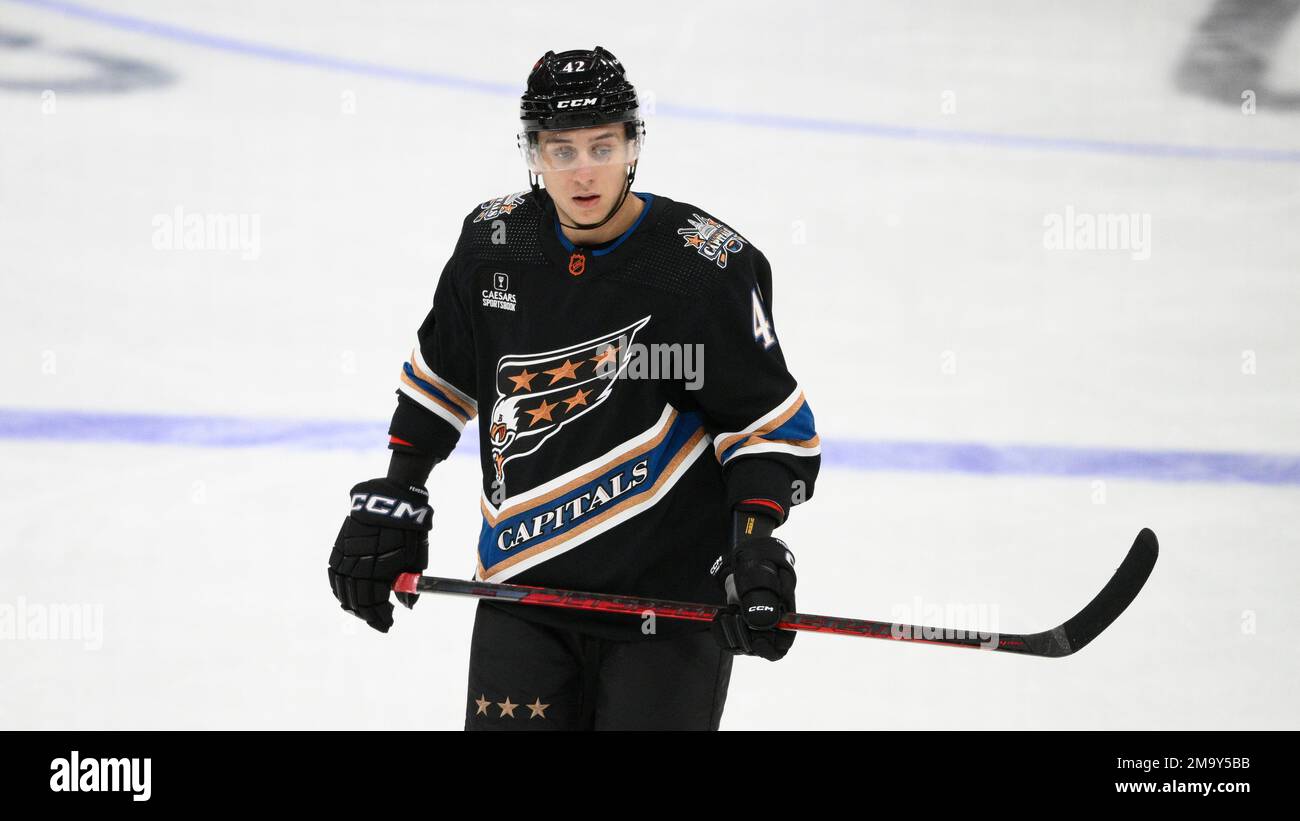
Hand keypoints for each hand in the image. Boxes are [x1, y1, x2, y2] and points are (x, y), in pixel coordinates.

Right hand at [328, 478, 431, 632]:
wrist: (390, 501)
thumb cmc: (408, 531)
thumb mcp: (416, 559)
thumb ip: (410, 586)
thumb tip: (408, 606)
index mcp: (377, 573)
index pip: (374, 606)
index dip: (381, 618)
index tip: (389, 624)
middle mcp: (356, 568)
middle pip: (357, 602)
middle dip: (369, 615)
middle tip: (380, 620)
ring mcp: (344, 559)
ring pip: (342, 592)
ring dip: (353, 606)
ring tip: (364, 611)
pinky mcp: (338, 550)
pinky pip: (335, 577)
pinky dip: (339, 590)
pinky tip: (347, 595)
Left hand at [709, 536, 796, 660]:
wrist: (747, 564)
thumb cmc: (762, 567)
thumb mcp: (764, 577)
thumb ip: (764, 598)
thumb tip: (761, 621)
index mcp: (782, 620)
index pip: (779, 649)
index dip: (768, 650)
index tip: (756, 641)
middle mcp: (767, 630)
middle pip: (755, 649)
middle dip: (742, 635)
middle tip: (735, 615)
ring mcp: (751, 630)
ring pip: (739, 646)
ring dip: (729, 631)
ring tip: (728, 610)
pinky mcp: (737, 628)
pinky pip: (726, 640)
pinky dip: (720, 630)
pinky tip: (720, 615)